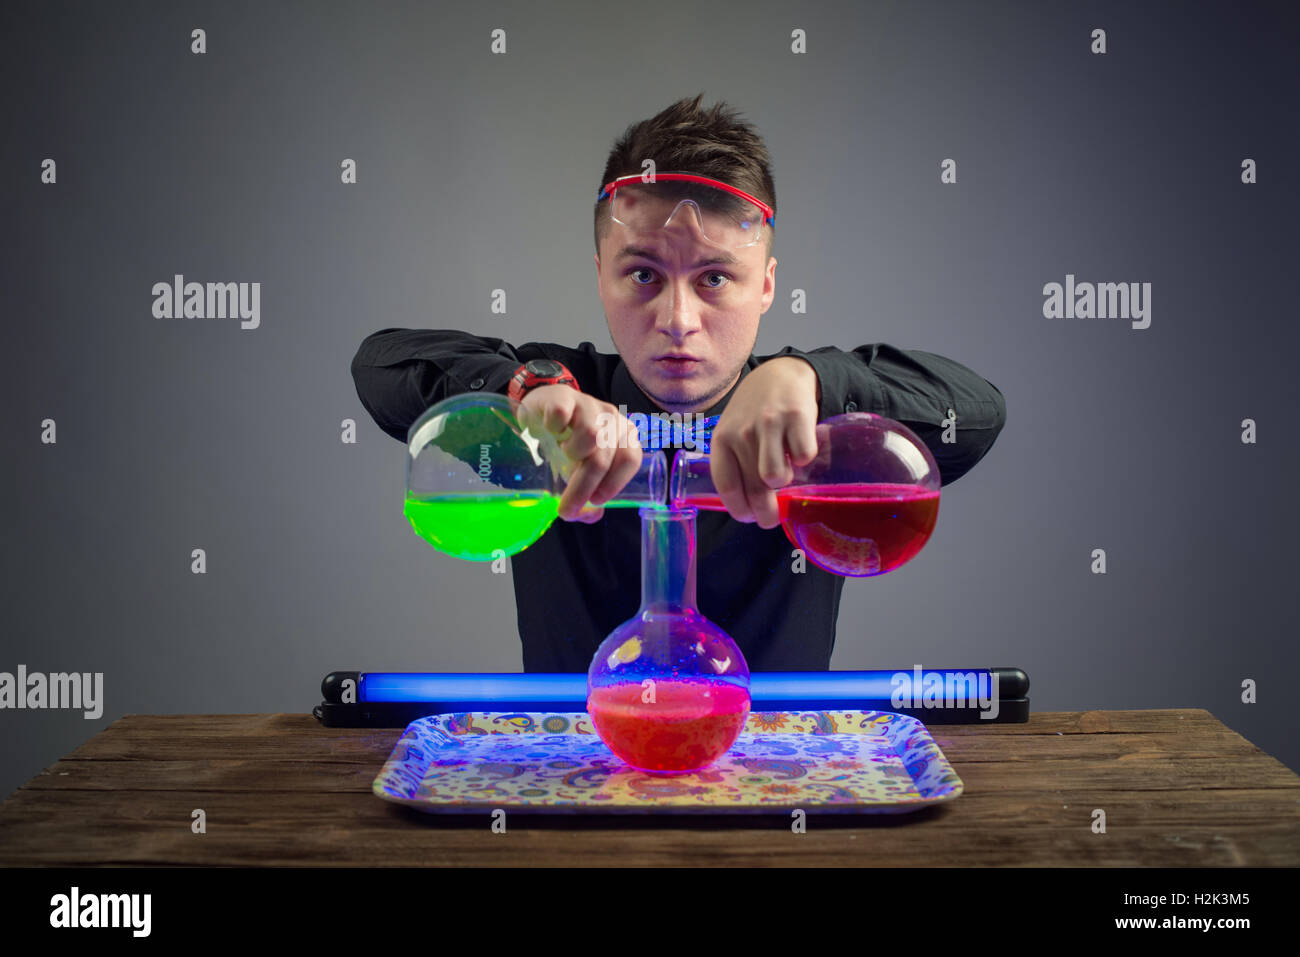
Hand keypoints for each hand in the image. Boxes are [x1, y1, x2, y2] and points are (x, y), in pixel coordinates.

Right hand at [515, 385, 642, 522]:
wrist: (544, 409)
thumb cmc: (569, 442)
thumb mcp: (581, 469)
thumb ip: (589, 494)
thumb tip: (590, 516)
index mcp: (624, 434)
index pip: (631, 459)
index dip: (615, 483)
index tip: (595, 501)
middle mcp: (611, 418)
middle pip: (604, 456)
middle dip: (584, 487)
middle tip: (567, 508)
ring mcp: (588, 404)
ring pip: (591, 434)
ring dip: (574, 453)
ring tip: (564, 455)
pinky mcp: (564, 396)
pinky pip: (562, 413)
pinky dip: (554, 427)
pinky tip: (549, 432)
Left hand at [709, 357, 819, 528]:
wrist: (779, 374)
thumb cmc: (754, 412)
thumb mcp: (733, 432)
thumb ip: (735, 462)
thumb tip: (748, 506)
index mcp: (722, 439)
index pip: (727, 486)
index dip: (740, 509)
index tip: (749, 518)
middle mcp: (742, 433)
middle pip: (754, 489)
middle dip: (766, 514)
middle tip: (771, 519)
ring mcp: (768, 424)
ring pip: (776, 478)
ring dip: (784, 483)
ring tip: (785, 475)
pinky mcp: (796, 417)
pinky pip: (804, 456)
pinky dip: (805, 459)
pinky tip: (799, 451)